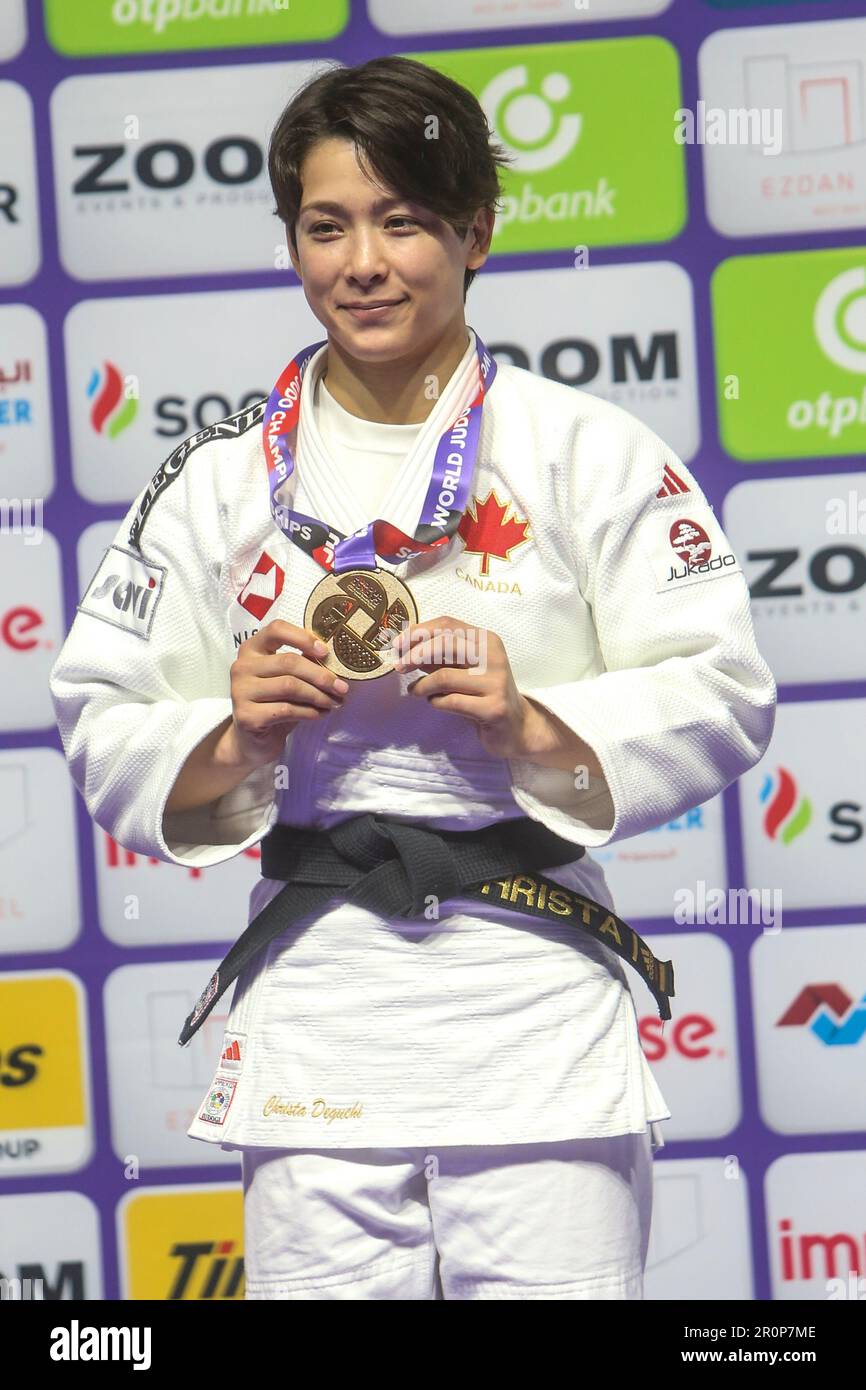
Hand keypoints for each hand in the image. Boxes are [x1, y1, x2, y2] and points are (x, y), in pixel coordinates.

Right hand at [228, 620, 348, 766]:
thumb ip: (303, 663)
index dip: (303, 637)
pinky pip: (286, 709)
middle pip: (289, 662)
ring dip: (318, 695)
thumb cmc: (276, 704)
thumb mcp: (288, 679)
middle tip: (342, 688)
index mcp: (252, 649)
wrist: (254, 741)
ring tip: (334, 703)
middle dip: (321, 675)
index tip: (325, 652)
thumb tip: (333, 656)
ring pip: (290, 686)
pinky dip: (309, 712)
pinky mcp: (246, 716)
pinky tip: (320, 714)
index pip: (276, 629)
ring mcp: (240, 691)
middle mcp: (242, 667)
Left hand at [391, 615, 535, 758]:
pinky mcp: (493, 708)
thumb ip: (438, 656)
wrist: (516, 726)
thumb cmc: (483, 693)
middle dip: (415, 654)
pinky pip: (451, 701)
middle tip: (399, 667)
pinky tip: (436, 703)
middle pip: (444, 644)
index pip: (447, 625)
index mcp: (486, 640)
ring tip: (416, 691)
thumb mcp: (462, 668)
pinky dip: (435, 702)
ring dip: (422, 685)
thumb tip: (404, 646)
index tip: (397, 644)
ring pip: (444, 676)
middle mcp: (494, 657)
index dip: (418, 632)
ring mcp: (496, 683)